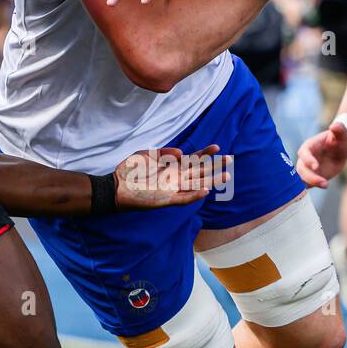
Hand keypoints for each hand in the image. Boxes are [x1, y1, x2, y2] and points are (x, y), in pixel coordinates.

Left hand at [114, 145, 229, 207]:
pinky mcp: (165, 200)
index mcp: (171, 167)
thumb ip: (164, 152)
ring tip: (226, 176)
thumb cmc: (130, 171)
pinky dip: (194, 195)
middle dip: (214, 166)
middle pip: (199, 171)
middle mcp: (175, 178)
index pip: (192, 159)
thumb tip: (182, 152)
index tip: (217, 147)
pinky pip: (183, 198)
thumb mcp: (147, 155)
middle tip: (230, 160)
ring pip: (196, 185)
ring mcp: (172, 189)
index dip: (205, 153)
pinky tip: (205, 190)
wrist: (116, 187)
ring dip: (210, 181)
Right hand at [297, 121, 346, 187]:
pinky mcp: (312, 177)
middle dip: (310, 177)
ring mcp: (308, 169)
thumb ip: (339, 130)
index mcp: (309, 146)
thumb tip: (334, 125)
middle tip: (324, 183)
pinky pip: (308, 184)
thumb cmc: (340, 140)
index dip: (308, 160)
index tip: (316, 166)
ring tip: (326, 185)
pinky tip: (323, 187)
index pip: (304, 153)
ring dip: (312, 184)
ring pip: (302, 179)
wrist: (341, 150)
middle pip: (301, 169)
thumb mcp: (342, 134)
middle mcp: (305, 158)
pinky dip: (313, 187)